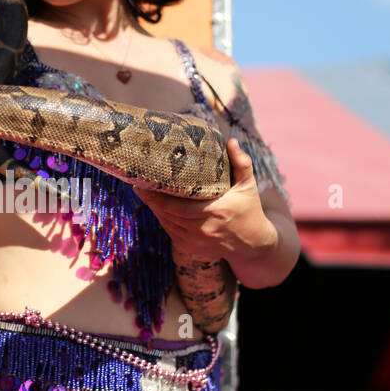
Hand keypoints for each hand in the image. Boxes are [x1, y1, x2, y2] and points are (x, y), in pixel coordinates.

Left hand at [134, 138, 277, 264]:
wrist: (251, 244)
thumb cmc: (249, 210)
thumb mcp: (248, 186)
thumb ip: (242, 163)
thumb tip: (231, 141)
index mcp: (216, 212)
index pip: (178, 205)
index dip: (158, 195)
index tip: (145, 182)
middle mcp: (203, 228)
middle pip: (167, 213)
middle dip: (150, 199)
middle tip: (138, 183)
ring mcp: (196, 241)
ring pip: (166, 223)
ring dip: (154, 209)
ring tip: (143, 192)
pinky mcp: (191, 248)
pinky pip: (170, 232)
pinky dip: (162, 219)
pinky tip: (156, 207)